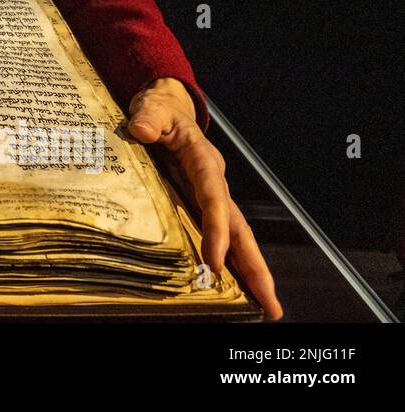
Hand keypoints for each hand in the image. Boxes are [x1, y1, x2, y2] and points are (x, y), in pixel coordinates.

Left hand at [125, 77, 282, 319]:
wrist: (166, 105)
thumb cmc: (159, 109)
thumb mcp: (151, 107)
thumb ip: (148, 116)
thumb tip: (140, 129)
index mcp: (203, 162)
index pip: (213, 199)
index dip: (216, 229)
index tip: (214, 260)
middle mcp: (214, 183)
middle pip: (239, 227)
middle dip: (254, 265)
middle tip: (271, 303)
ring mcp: (210, 195)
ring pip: (236, 236)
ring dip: (250, 270)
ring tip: (266, 307)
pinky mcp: (200, 203)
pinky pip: (219, 235)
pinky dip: (231, 260)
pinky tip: (235, 288)